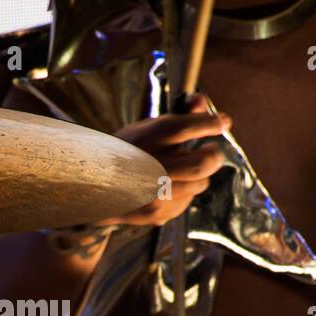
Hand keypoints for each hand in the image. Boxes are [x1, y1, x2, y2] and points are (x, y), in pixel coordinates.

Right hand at [106, 94, 230, 226]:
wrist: (92, 190)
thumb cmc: (125, 153)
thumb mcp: (146, 129)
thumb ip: (178, 116)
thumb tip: (202, 101)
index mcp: (146, 140)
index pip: (185, 128)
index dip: (210, 123)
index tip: (223, 122)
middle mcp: (151, 167)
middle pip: (203, 163)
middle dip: (214, 156)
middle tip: (211, 151)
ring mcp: (154, 194)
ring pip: (200, 184)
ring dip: (198, 176)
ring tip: (182, 171)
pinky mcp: (157, 213)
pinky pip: (187, 201)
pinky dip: (183, 193)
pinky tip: (166, 188)